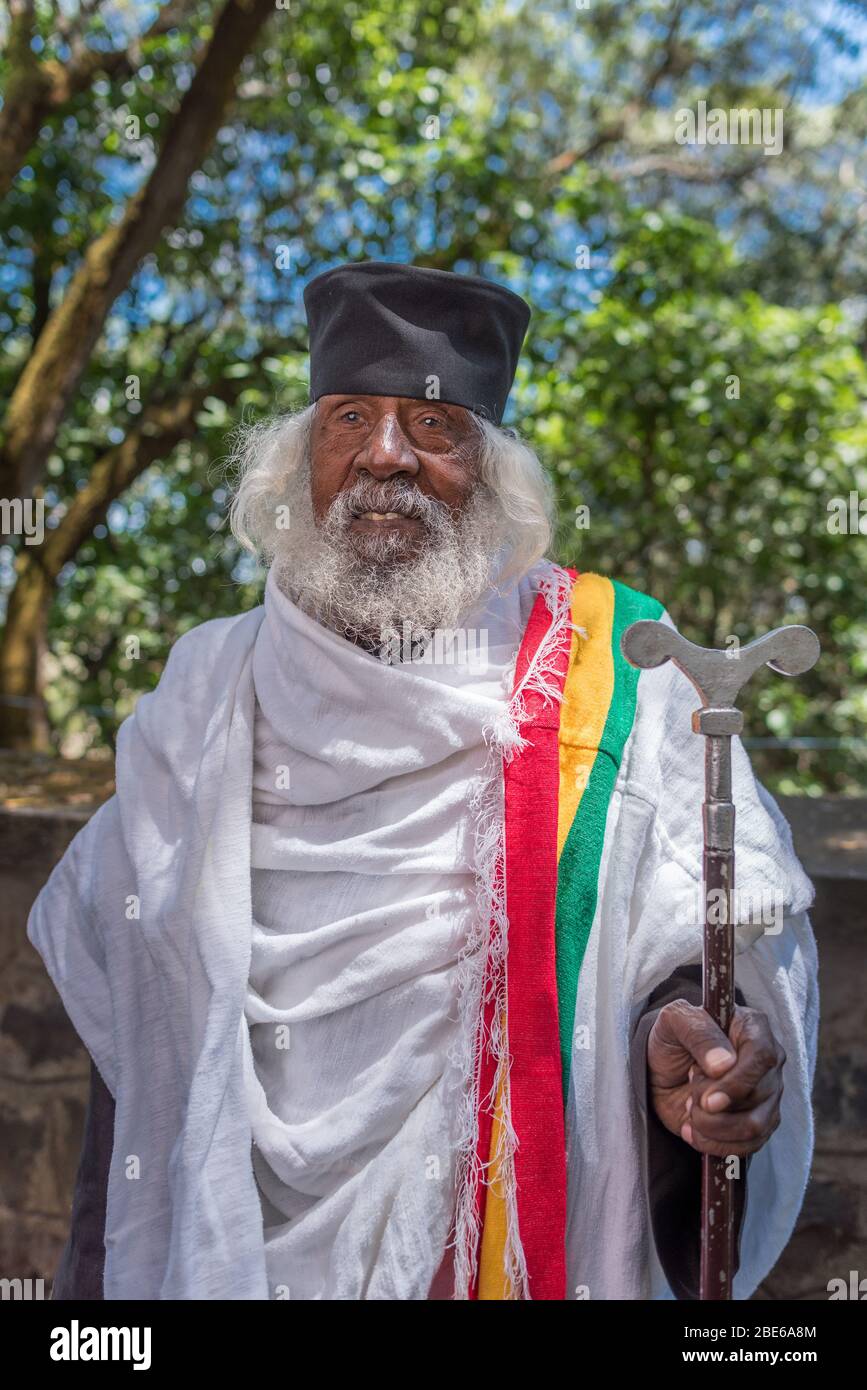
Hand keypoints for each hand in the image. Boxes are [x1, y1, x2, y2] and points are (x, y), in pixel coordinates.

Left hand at [646, 1000, 785, 1156]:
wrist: (663, 1068)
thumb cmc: (673, 1038)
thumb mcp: (675, 1021)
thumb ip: (699, 1034)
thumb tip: (724, 1064)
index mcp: (752, 1027)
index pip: (762, 1056)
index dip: (737, 1083)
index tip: (708, 1100)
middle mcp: (767, 1061)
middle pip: (757, 1096)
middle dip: (713, 1106)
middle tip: (690, 1095)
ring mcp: (767, 1094)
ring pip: (755, 1126)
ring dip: (714, 1128)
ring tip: (691, 1112)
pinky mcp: (758, 1121)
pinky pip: (749, 1146)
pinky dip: (716, 1145)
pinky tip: (693, 1131)